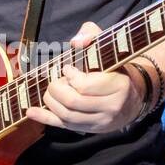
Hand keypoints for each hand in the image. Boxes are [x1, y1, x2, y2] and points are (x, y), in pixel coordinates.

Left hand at [25, 22, 144, 133]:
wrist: (133, 97)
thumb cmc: (116, 69)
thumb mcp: (108, 47)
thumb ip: (92, 35)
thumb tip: (76, 42)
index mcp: (119, 85)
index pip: (85, 86)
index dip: (70, 76)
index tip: (67, 68)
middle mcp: (111, 107)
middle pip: (72, 102)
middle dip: (57, 89)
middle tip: (57, 80)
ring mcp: (102, 122)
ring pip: (67, 116)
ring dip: (51, 101)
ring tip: (52, 90)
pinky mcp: (92, 129)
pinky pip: (64, 126)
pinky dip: (45, 118)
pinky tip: (31, 111)